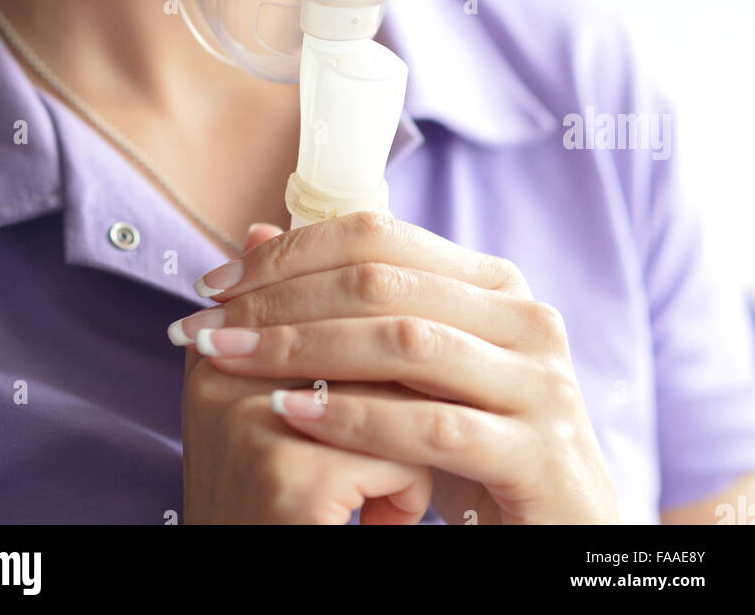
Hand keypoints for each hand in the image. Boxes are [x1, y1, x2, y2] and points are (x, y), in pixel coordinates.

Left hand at [175, 213, 620, 525]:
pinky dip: (352, 418)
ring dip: (303, 349)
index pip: (378, 237)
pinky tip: (291, 415)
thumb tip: (255, 232)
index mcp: (493, 284)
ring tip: (232, 361)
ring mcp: (539, 383)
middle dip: (281, 300)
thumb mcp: (411, 372)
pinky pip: (430, 426)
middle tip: (209, 325)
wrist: (560, 537)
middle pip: (382, 283)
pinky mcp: (538, 452)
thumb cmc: (475, 448)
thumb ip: (345, 307)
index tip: (217, 284)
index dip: (290, 253)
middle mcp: (524, 318)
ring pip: (404, 344)